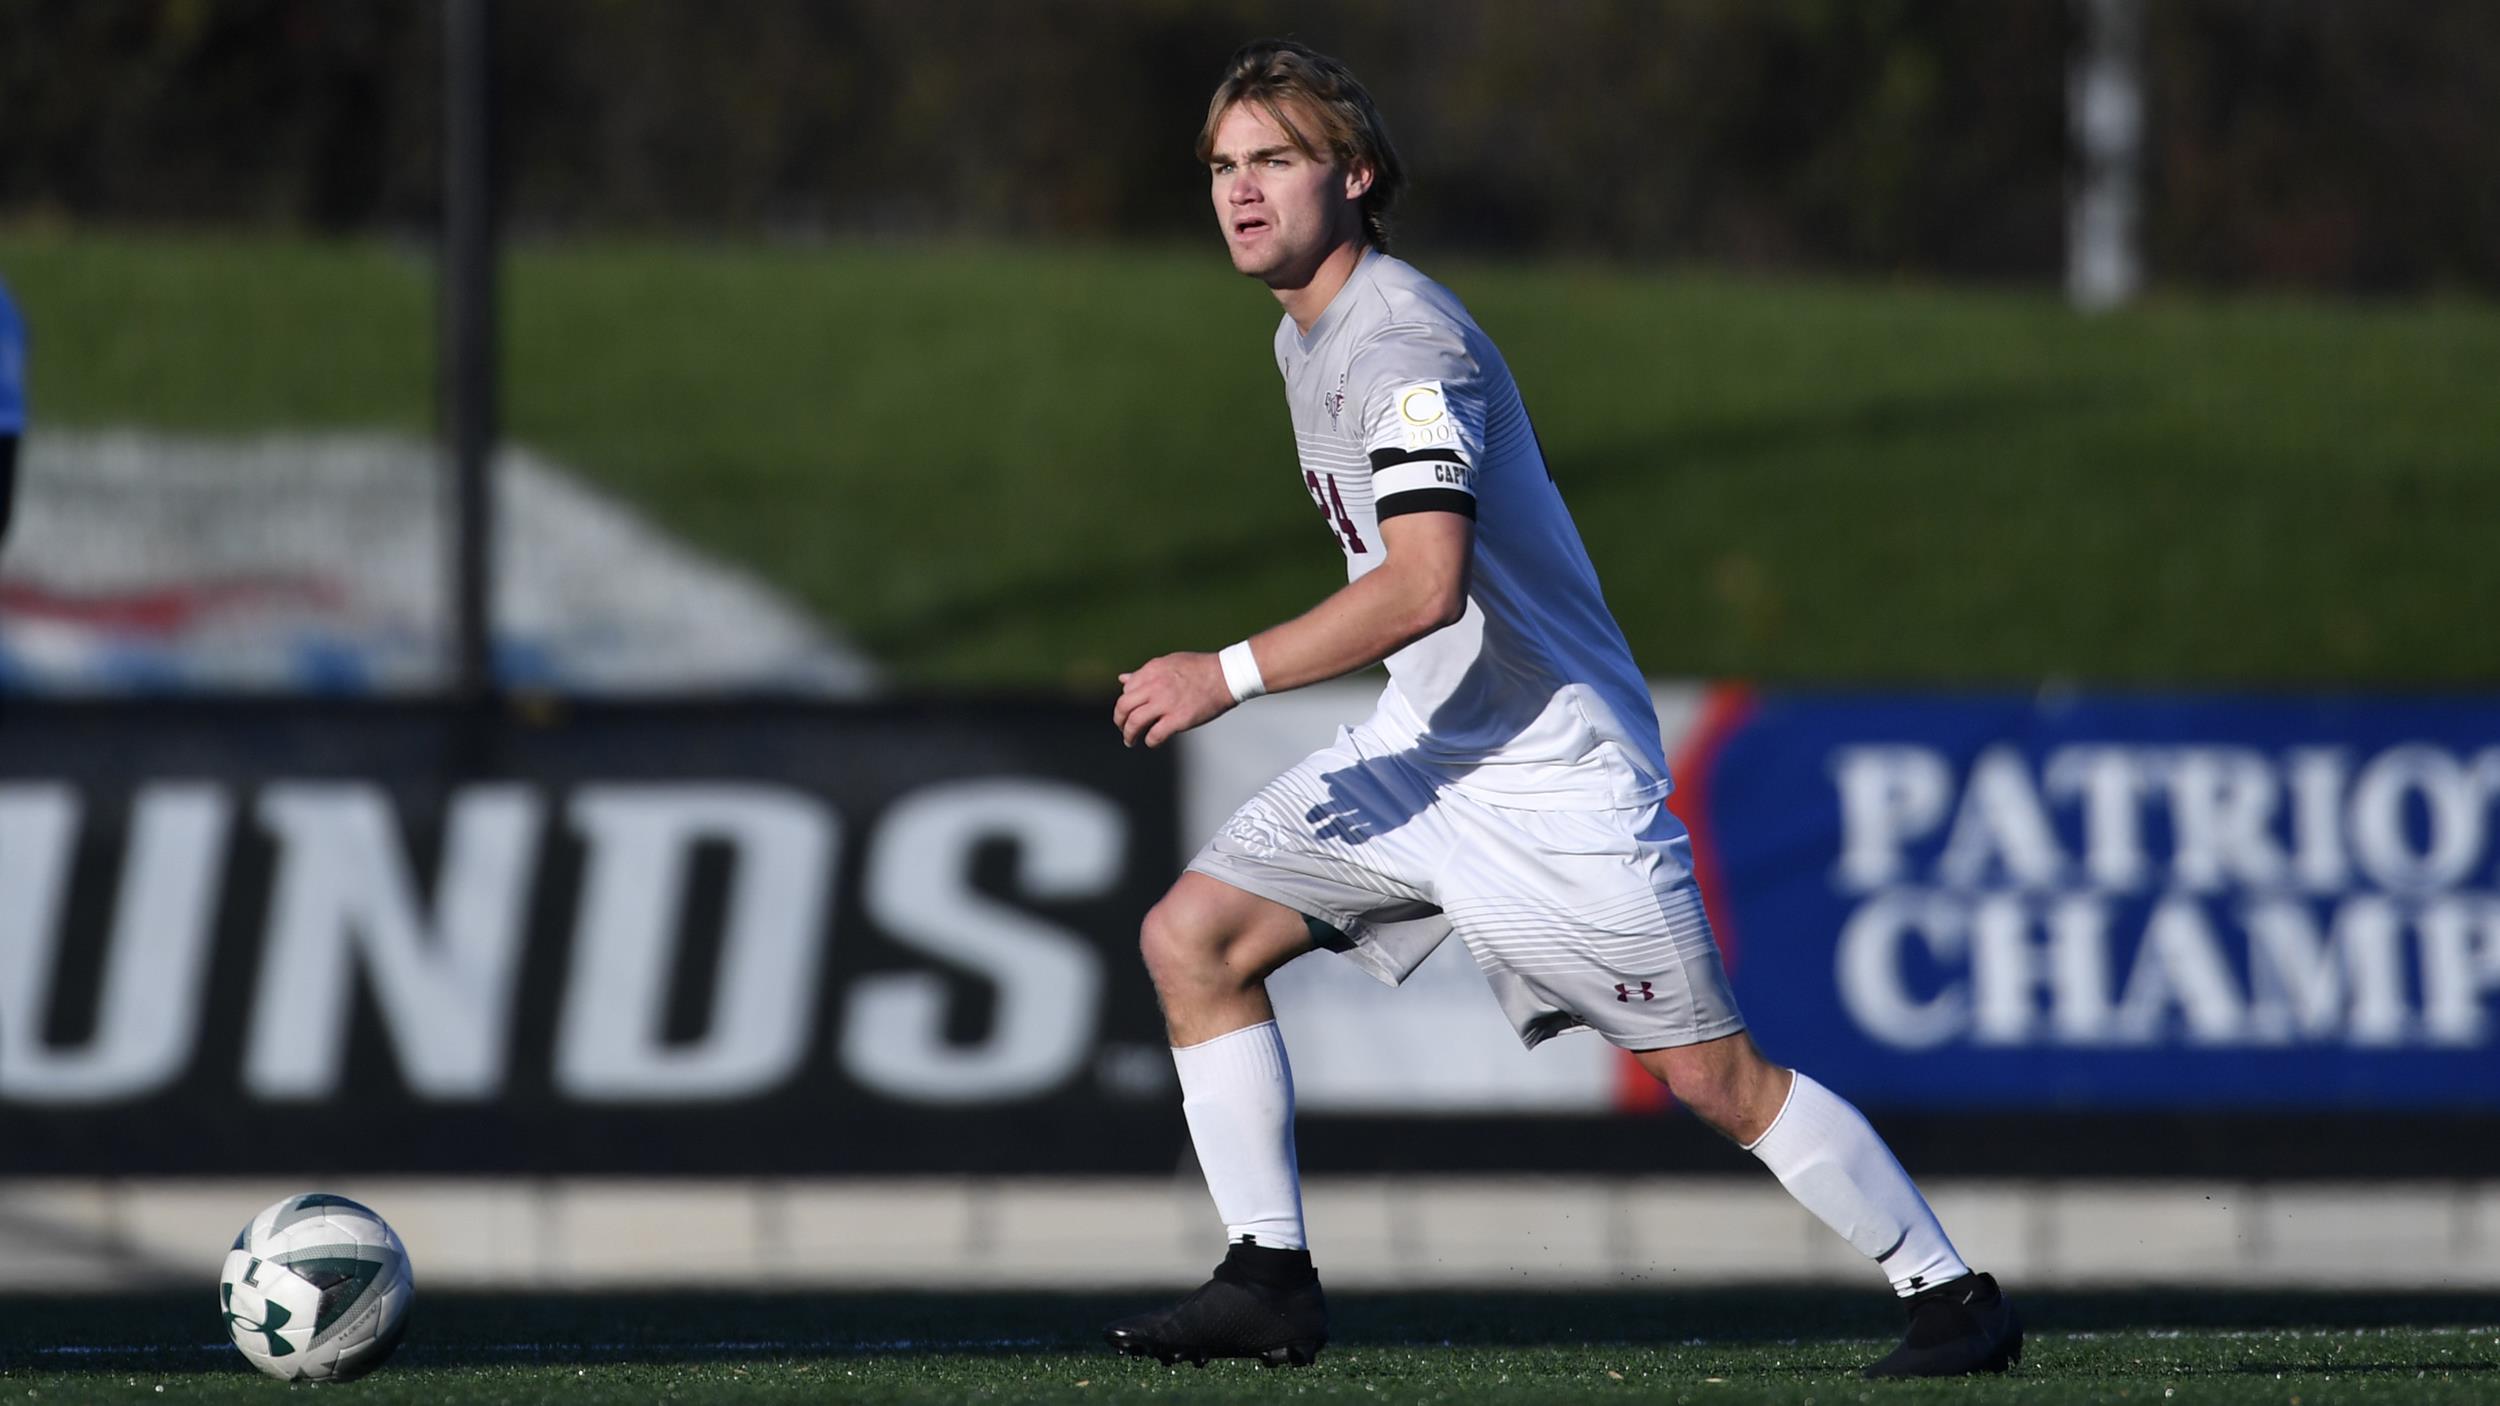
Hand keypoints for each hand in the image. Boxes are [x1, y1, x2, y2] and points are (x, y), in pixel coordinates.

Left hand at [1113, 651, 1233, 747]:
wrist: (1227, 675)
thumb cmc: (1201, 669)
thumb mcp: (1169, 662)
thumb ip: (1145, 673)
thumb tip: (1123, 679)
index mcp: (1152, 670)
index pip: (1127, 689)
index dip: (1127, 701)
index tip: (1132, 709)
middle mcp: (1155, 686)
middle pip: (1123, 706)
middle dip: (1119, 720)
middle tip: (1122, 728)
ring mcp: (1166, 703)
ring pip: (1134, 722)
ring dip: (1129, 735)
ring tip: (1130, 740)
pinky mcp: (1179, 719)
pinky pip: (1155, 735)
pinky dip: (1150, 741)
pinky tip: (1152, 742)